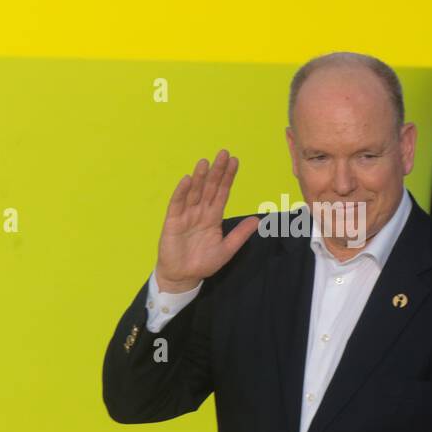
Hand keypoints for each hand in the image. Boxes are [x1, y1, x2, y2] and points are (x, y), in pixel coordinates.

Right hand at [154, 149, 259, 292]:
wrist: (183, 277)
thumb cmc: (203, 263)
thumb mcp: (226, 249)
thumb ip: (240, 235)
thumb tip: (258, 220)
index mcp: (213, 216)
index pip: (222, 192)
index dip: (228, 177)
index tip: (235, 161)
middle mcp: (200, 211)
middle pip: (209, 187)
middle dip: (216, 171)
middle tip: (223, 153)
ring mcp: (186, 215)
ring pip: (194, 192)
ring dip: (199, 177)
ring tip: (205, 162)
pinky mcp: (173, 221)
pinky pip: (177, 204)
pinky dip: (182, 191)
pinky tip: (187, 180)